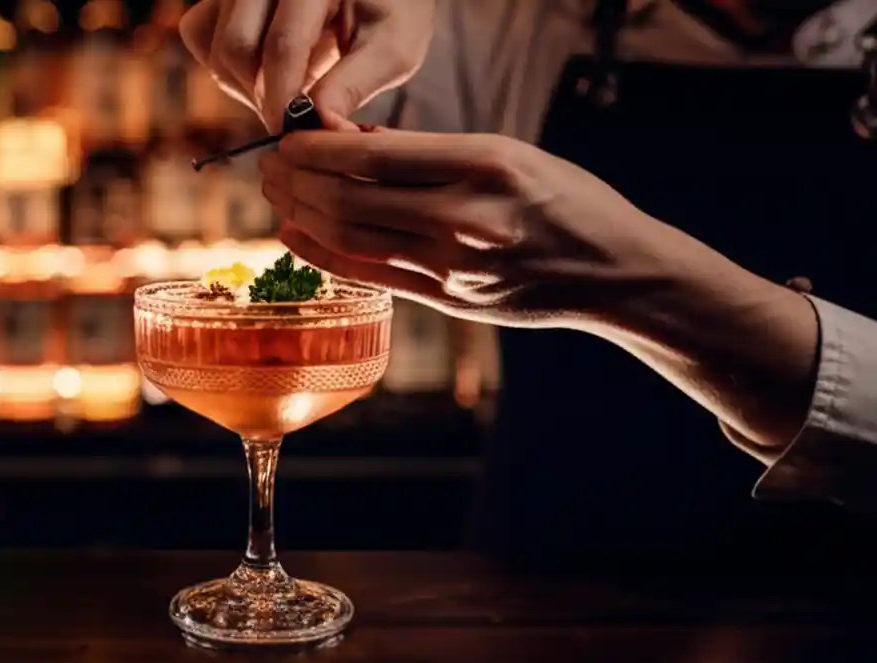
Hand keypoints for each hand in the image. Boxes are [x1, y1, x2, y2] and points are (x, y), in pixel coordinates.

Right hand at [179, 0, 435, 130]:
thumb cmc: (392, 13)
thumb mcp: (392, 48)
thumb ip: (354, 86)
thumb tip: (322, 131)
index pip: (283, 44)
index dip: (283, 99)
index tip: (294, 134)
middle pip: (236, 47)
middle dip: (261, 96)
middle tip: (293, 117)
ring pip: (212, 46)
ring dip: (242, 86)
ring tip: (284, 93)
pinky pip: (199, 35)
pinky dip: (225, 67)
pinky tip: (263, 74)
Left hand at [261, 129, 819, 447]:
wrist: (617, 274)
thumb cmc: (565, 201)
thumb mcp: (510, 153)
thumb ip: (428, 152)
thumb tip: (350, 140)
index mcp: (487, 166)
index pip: (373, 154)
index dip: (315, 146)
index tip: (290, 135)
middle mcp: (468, 218)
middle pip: (349, 198)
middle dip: (295, 178)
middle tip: (271, 162)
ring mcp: (457, 267)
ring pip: (350, 239)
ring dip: (301, 213)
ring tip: (278, 193)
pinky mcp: (449, 302)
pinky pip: (369, 275)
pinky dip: (324, 254)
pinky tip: (298, 234)